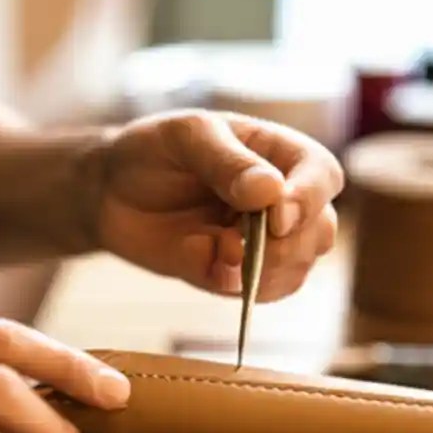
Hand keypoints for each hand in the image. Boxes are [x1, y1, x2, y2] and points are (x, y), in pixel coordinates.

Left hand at [97, 109, 343, 300]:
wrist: (110, 192)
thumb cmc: (153, 151)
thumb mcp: (184, 138)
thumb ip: (225, 161)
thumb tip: (271, 192)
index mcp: (280, 155)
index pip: (323, 176)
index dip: (309, 199)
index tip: (277, 217)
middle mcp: (283, 200)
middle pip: (321, 230)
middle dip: (287, 244)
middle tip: (242, 242)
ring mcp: (265, 242)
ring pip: (298, 269)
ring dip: (265, 271)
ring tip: (220, 253)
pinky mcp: (240, 275)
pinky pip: (264, 294)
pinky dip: (242, 289)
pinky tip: (211, 268)